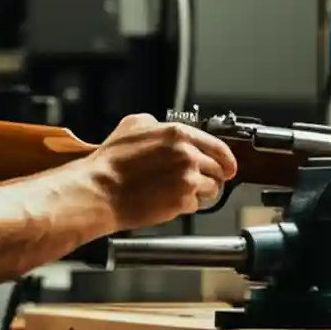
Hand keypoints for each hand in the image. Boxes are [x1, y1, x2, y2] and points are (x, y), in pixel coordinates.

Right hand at [87, 113, 238, 230]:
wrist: (101, 190)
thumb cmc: (111, 162)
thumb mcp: (131, 126)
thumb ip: (154, 124)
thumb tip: (161, 126)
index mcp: (178, 134)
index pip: (217, 146)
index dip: (226, 158)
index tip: (229, 167)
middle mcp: (188, 154)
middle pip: (218, 169)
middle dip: (210, 177)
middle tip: (198, 182)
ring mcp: (188, 179)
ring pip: (211, 189)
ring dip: (200, 193)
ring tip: (179, 193)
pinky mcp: (183, 201)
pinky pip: (196, 205)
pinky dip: (186, 206)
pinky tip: (169, 202)